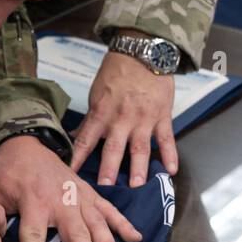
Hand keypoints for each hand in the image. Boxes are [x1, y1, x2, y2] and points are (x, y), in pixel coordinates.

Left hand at [0, 135, 141, 241]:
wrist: (24, 143)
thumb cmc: (5, 172)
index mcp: (31, 200)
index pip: (32, 233)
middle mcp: (58, 199)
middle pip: (75, 231)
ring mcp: (77, 195)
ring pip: (96, 222)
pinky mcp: (88, 192)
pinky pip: (108, 208)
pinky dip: (123, 222)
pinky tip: (136, 238)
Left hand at [69, 50, 177, 186]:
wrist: (143, 53)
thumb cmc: (117, 72)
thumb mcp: (96, 93)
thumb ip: (90, 119)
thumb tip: (76, 137)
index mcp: (102, 112)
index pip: (86, 140)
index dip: (77, 158)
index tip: (71, 175)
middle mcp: (122, 118)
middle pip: (113, 148)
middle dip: (109, 169)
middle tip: (105, 188)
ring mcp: (144, 119)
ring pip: (141, 147)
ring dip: (139, 168)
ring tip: (138, 186)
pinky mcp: (162, 116)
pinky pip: (166, 139)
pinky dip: (170, 155)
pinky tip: (171, 170)